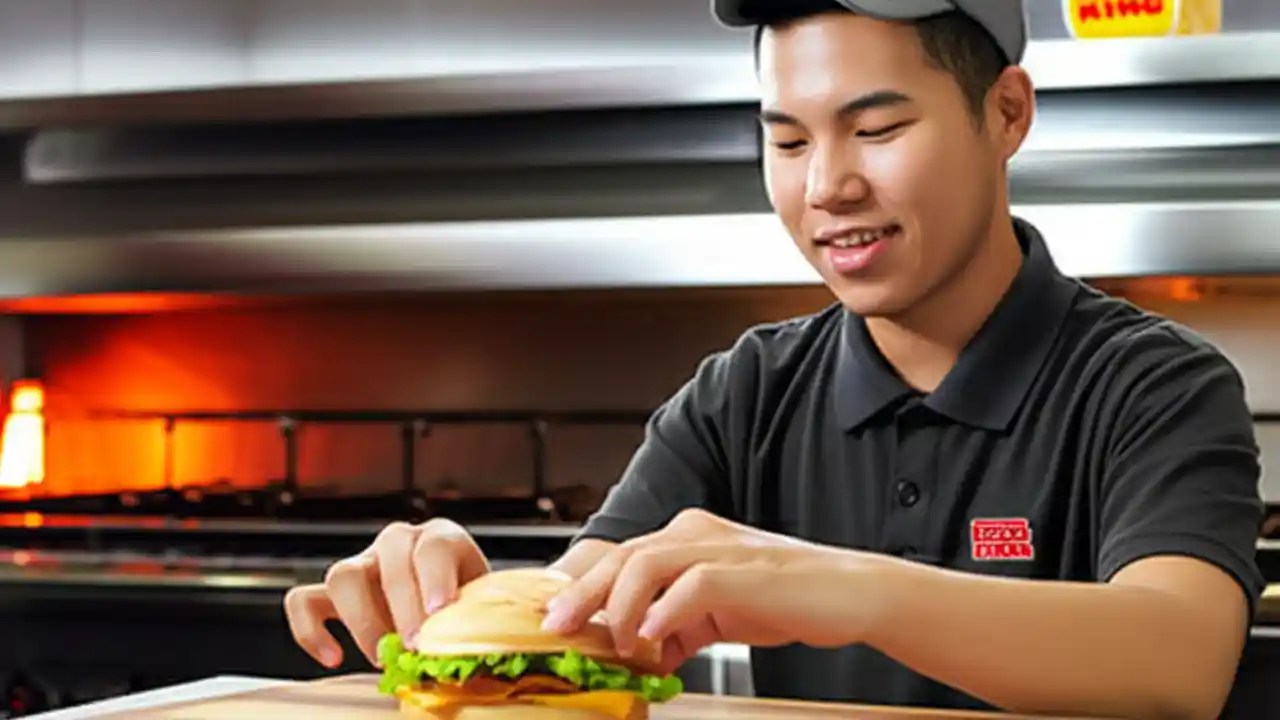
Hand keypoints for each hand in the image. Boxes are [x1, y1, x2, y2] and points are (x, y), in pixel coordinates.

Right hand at [284, 518, 489, 667]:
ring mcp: (362, 564)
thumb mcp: (480, 603)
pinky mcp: (331, 594)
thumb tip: (468, 640)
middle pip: (391, 556)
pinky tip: (333, 658)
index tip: (440, 612)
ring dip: (362, 619)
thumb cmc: (465, 607)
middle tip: (415, 647)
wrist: (446, 611)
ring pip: (343, 574)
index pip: (435, 544)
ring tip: (381, 657)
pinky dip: (310, 630)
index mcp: (441, 537)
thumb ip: (474, 614)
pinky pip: (303, 601)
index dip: (437, 576)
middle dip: (403, 606)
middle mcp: (397, 543)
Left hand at [541, 509, 870, 672]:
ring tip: (615, 642)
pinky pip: (693, 585)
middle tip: (556, 626)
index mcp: (686, 537)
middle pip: (623, 556)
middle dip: (583, 592)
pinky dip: (667, 611)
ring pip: (648, 563)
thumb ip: (676, 627)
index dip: (583, 585)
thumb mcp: (717, 615)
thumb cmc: (786, 600)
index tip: (554, 617)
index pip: (621, 557)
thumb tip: (639, 656)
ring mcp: (720, 548)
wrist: (850, 592)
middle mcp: (696, 533)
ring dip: (621, 605)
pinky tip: (654, 638)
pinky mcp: (744, 571)